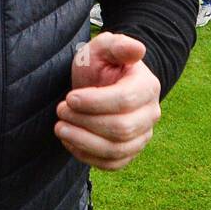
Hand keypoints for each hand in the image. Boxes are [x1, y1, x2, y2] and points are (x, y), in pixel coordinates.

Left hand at [56, 32, 160, 170]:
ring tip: (60, 128)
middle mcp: (150, 113)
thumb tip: (138, 48)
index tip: (69, 97)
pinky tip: (70, 141)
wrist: (98, 86)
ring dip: (83, 141)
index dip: (94, 102)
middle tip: (60, 111)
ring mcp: (142, 136)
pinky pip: (112, 164)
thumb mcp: (102, 48)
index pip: (124, 101)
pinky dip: (88, 157)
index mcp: (147, 86)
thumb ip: (117, 45)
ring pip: (116, 150)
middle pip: (121, 128)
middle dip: (85, 122)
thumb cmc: (100, 65)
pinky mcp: (130, 152)